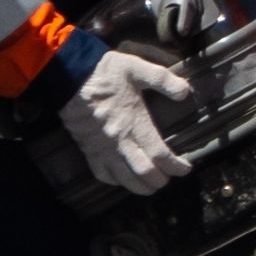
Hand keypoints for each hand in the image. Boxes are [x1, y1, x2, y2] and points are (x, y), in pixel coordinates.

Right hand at [58, 47, 190, 195]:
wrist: (69, 76)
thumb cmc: (105, 73)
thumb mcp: (138, 68)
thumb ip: (163, 80)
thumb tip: (185, 91)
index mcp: (134, 122)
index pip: (160, 154)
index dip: (176, 166)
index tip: (186, 168)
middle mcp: (119, 140)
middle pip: (144, 172)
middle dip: (161, 180)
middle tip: (170, 177)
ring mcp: (102, 148)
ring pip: (124, 179)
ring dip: (141, 187)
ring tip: (152, 185)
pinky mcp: (88, 150)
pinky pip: (102, 174)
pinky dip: (117, 182)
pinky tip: (125, 179)